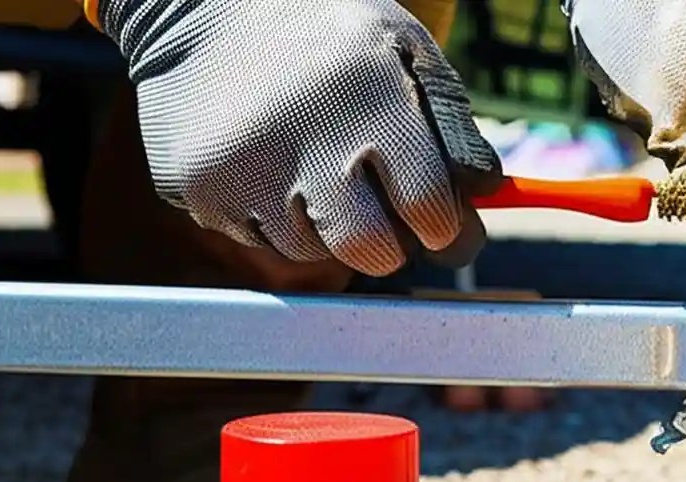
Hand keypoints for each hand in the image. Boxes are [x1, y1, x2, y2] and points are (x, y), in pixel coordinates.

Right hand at [96, 0, 503, 274]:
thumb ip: (454, 127)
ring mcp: (250, 170)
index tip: (435, 214)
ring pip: (318, 253)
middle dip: (390, 243)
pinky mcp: (203, 191)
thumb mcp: (405, 51)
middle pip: (375, 252)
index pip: (430, 211)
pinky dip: (279, 219)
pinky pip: (263, 243)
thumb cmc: (331, 41)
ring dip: (331, 229)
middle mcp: (309, 141)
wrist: (204, 11)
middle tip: (382, 208)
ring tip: (315, 167)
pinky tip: (271, 166)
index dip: (442, 223)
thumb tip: (481, 204)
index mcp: (373, 101)